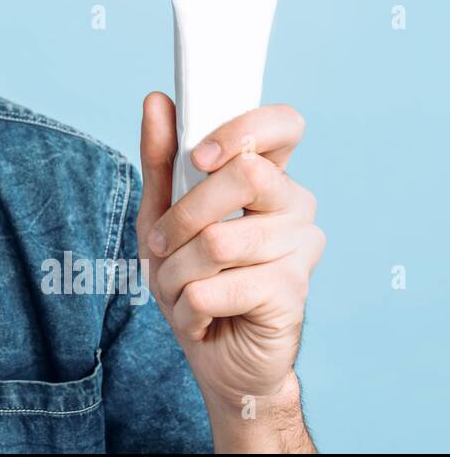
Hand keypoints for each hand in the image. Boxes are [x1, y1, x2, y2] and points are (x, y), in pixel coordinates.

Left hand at [136, 93, 324, 412]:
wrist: (215, 355)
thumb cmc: (192, 278)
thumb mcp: (161, 215)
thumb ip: (162, 159)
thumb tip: (156, 100)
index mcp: (268, 177)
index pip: (284, 124)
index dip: (242, 130)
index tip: (202, 156)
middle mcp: (294, 205)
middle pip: (245, 175)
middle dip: (183, 215)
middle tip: (164, 245)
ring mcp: (300, 247)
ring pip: (218, 240)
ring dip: (177, 272)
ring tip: (182, 289)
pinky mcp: (293, 291)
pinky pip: (216, 287)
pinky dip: (188, 306)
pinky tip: (202, 315)